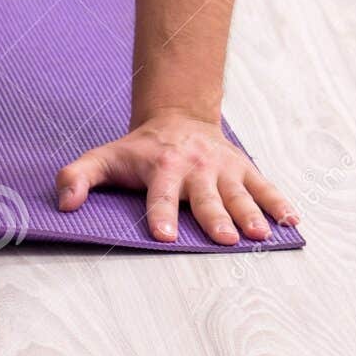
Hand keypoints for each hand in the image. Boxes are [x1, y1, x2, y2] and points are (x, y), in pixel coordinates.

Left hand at [54, 109, 298, 244]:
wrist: (178, 117)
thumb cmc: (138, 149)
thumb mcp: (104, 157)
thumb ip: (78, 176)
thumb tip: (63, 204)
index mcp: (160, 167)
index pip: (159, 195)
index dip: (160, 214)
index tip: (164, 236)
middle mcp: (194, 167)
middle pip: (204, 197)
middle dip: (214, 217)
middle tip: (224, 238)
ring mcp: (222, 168)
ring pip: (237, 192)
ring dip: (250, 213)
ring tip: (260, 235)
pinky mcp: (243, 168)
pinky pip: (264, 185)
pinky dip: (279, 202)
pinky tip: (292, 221)